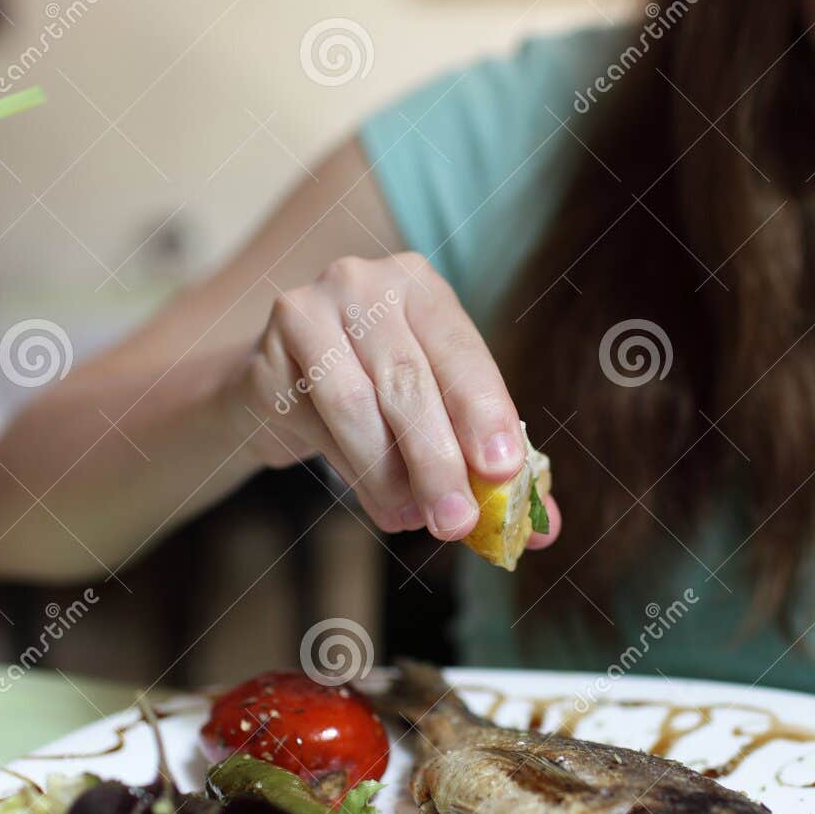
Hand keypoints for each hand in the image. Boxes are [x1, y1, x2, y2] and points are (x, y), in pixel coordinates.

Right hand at [225, 253, 559, 546]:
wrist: (276, 388)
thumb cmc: (373, 401)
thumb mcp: (435, 417)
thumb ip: (485, 462)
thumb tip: (544, 530)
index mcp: (422, 288)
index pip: (461, 350)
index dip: (484, 410)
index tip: (502, 470)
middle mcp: (366, 283)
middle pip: (410, 381)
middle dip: (439, 460)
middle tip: (457, 523)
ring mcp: (311, 309)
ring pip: (360, 406)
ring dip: (393, 476)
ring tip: (414, 520)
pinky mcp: (270, 352)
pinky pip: (319, 421)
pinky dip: (356, 472)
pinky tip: (381, 504)